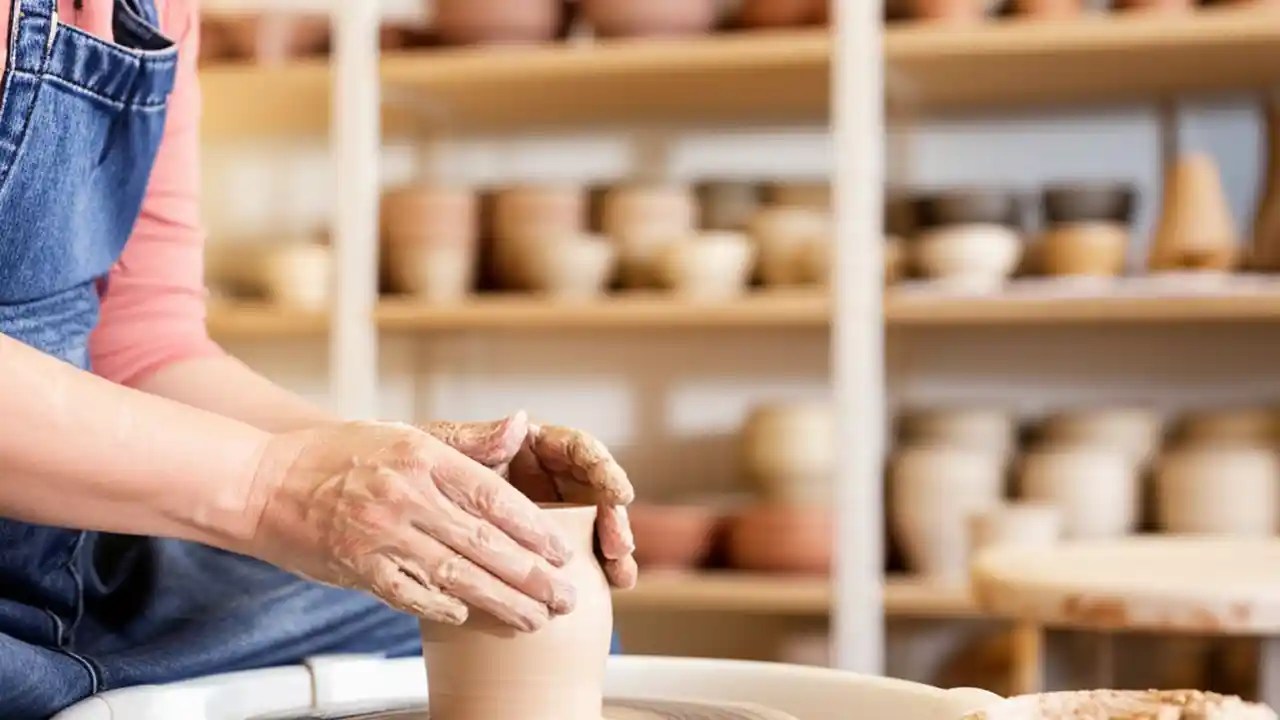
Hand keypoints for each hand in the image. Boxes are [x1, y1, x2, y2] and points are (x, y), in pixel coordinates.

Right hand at [242, 421, 576, 630]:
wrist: (262, 482)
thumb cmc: (337, 456)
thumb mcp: (403, 435)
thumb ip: (467, 441)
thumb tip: (521, 425)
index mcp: (421, 457)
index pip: (492, 497)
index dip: (533, 529)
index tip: (561, 551)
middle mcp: (405, 495)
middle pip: (483, 542)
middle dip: (532, 575)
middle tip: (565, 596)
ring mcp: (380, 534)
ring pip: (456, 575)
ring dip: (501, 601)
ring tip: (535, 618)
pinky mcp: (358, 567)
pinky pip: (412, 595)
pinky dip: (444, 608)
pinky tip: (471, 616)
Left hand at [422, 412, 637, 588]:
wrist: (397, 506)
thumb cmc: (419, 470)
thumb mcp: (444, 452)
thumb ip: (479, 439)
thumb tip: (519, 420)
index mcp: (533, 446)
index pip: (578, 451)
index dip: (604, 471)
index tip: (620, 495)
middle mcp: (549, 476)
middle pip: (595, 492)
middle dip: (614, 520)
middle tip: (620, 548)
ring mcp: (550, 511)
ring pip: (593, 526)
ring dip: (612, 551)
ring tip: (621, 576)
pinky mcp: (541, 544)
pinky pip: (575, 556)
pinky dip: (594, 572)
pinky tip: (607, 589)